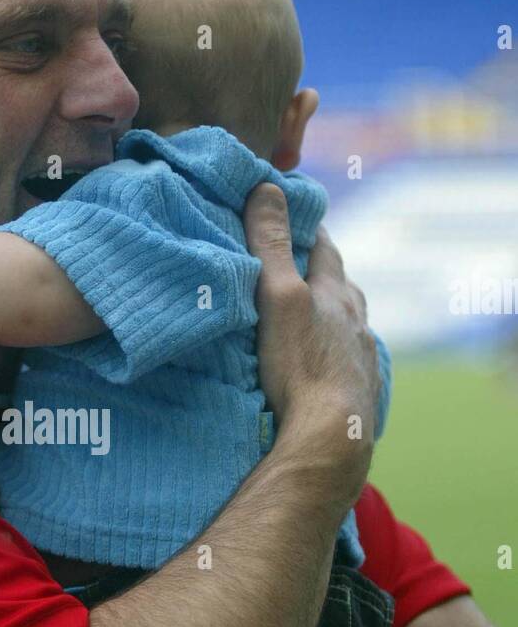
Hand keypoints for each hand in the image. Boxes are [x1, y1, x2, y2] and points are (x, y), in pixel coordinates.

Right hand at [244, 184, 378, 502]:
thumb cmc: (301, 366)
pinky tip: (324, 364)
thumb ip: (269, 245)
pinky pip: (348, 363)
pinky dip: (334, 354)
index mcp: (336, 295)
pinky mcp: (359, 394)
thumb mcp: (277, 297)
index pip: (323, 248)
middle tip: (297, 262)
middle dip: (320, 272)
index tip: (291, 211)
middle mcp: (356, 323)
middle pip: (340, 286)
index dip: (307, 227)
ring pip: (348, 325)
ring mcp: (361, 359)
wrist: (331, 438)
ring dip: (330, 316)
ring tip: (311, 314)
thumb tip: (266, 187)